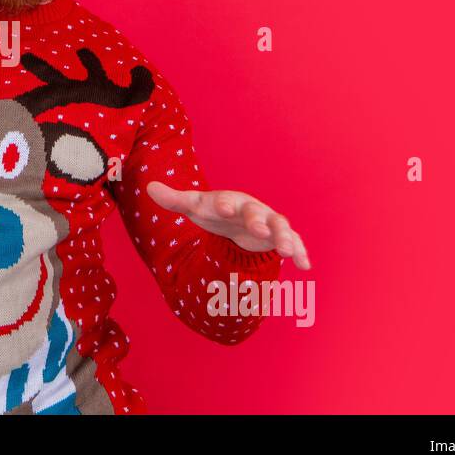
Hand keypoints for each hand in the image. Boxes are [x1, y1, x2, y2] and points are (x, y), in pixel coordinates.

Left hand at [146, 181, 310, 269]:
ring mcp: (270, 223)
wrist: (238, 219)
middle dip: (259, 222)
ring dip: (285, 238)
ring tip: (289, 252)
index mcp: (231, 201)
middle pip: (257, 214)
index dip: (226, 205)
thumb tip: (148, 187)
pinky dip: (301, 253)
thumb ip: (174, 199)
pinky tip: (306, 266)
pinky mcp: (280, 238)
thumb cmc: (215, 212)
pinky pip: (294, 244)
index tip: (223, 208)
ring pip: (281, 228)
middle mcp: (253, 210)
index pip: (228, 201)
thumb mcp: (195, 206)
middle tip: (260, 231)